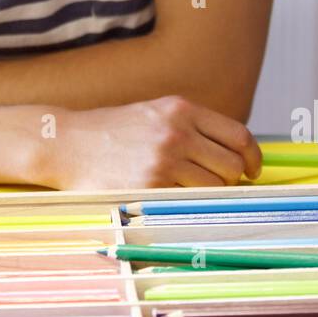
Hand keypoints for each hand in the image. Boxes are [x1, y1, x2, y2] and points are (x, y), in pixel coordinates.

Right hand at [49, 95, 261, 191]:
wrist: (65, 143)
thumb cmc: (111, 133)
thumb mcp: (153, 114)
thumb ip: (190, 128)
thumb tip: (233, 156)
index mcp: (180, 109)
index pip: (238, 136)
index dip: (252, 158)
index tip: (252, 171)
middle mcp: (176, 132)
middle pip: (231, 166)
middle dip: (229, 180)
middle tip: (215, 186)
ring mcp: (163, 161)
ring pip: (213, 188)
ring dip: (206, 195)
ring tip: (184, 192)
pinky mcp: (149, 187)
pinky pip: (186, 203)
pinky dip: (184, 206)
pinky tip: (168, 200)